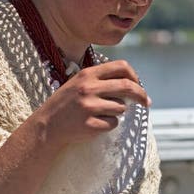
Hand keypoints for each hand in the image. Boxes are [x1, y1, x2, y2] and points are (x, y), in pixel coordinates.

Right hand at [33, 59, 150, 149]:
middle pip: (127, 87)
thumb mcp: (78, 83)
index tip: (139, 85)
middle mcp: (89, 88)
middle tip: (147, 102)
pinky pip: (112, 124)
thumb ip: (100, 79)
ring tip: (99, 114)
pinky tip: (94, 124)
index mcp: (88, 74)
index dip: (134, 76)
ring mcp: (90, 107)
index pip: (121, 67)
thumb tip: (131, 82)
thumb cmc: (66, 104)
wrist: (47, 126)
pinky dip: (108, 125)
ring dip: (117, 112)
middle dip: (141, 95)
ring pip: (121, 108)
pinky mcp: (91, 124)